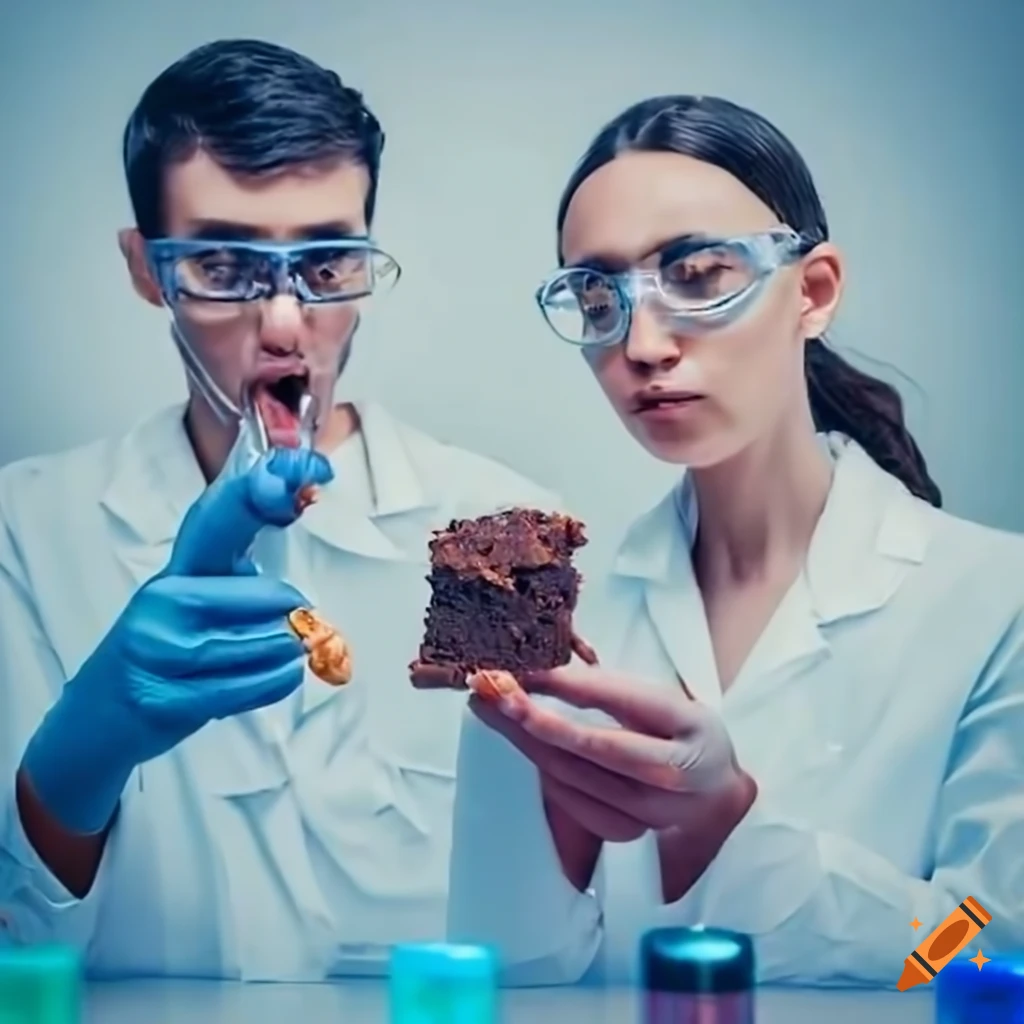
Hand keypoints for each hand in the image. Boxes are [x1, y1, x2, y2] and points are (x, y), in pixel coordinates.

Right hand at [21, 447, 333, 834]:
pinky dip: (276, 683)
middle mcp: (165, 599)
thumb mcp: (192, 606)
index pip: (219, 519)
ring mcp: (160, 648)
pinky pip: (249, 687)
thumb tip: (302, 593)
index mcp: (179, 568)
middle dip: (294, 617)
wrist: (97, 718)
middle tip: (298, 626)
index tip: (292, 474)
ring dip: (289, 654)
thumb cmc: (162, 656)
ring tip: (281, 655)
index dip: (255, 495)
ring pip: (265, 645)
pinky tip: (279, 676)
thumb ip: (241, 587)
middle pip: (266, 599)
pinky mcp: (166, 697)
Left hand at [468, 664, 756, 900]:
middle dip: (528, 716)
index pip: (616, 705)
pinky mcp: (628, 833)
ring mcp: (648, 812)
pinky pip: (573, 801)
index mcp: (686, 727)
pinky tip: (524, 745)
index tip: (521, 670)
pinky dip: (545, 771)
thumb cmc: (683, 732)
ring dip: (524, 741)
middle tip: (488, 690)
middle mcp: (671, 775)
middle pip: (586, 746)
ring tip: (489, 709)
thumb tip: (542, 672)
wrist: (715, 790)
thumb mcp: (660, 699)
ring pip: (572, 775)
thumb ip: (608, 688)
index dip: (564, 688)